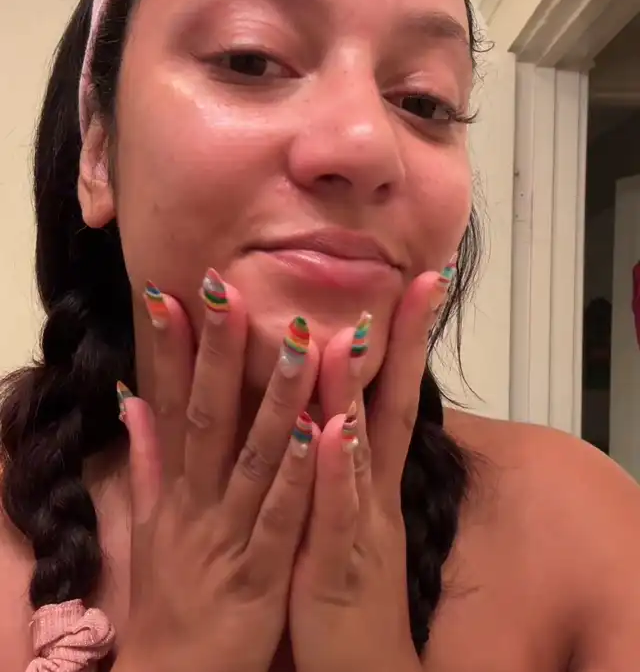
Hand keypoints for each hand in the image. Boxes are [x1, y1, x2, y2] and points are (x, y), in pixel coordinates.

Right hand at [116, 272, 320, 671]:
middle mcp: (197, 503)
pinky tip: (322, 431)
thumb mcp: (146, 527)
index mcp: (175, 489)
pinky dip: (298, 476)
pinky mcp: (262, 574)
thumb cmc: (169, 597)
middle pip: (209, 417)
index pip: (173, 405)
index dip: (173, 349)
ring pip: (255, 458)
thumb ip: (144, 461)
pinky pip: (282, 519)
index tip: (174, 292)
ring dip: (277, 398)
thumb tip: (132, 399)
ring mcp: (229, 536)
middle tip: (231, 289)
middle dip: (219, 352)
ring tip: (301, 340)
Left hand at [289, 271, 441, 671]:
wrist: (360, 671)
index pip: (390, 394)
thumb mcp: (345, 511)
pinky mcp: (335, 567)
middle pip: (390, 407)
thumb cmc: (343, 583)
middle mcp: (372, 493)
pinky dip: (334, 474)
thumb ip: (341, 456)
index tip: (414, 282)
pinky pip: (333, 515)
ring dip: (354, 393)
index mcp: (367, 478)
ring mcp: (358, 527)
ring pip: (358, 452)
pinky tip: (331, 432)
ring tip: (350, 334)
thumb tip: (334, 401)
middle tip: (415, 282)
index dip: (403, 339)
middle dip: (402, 344)